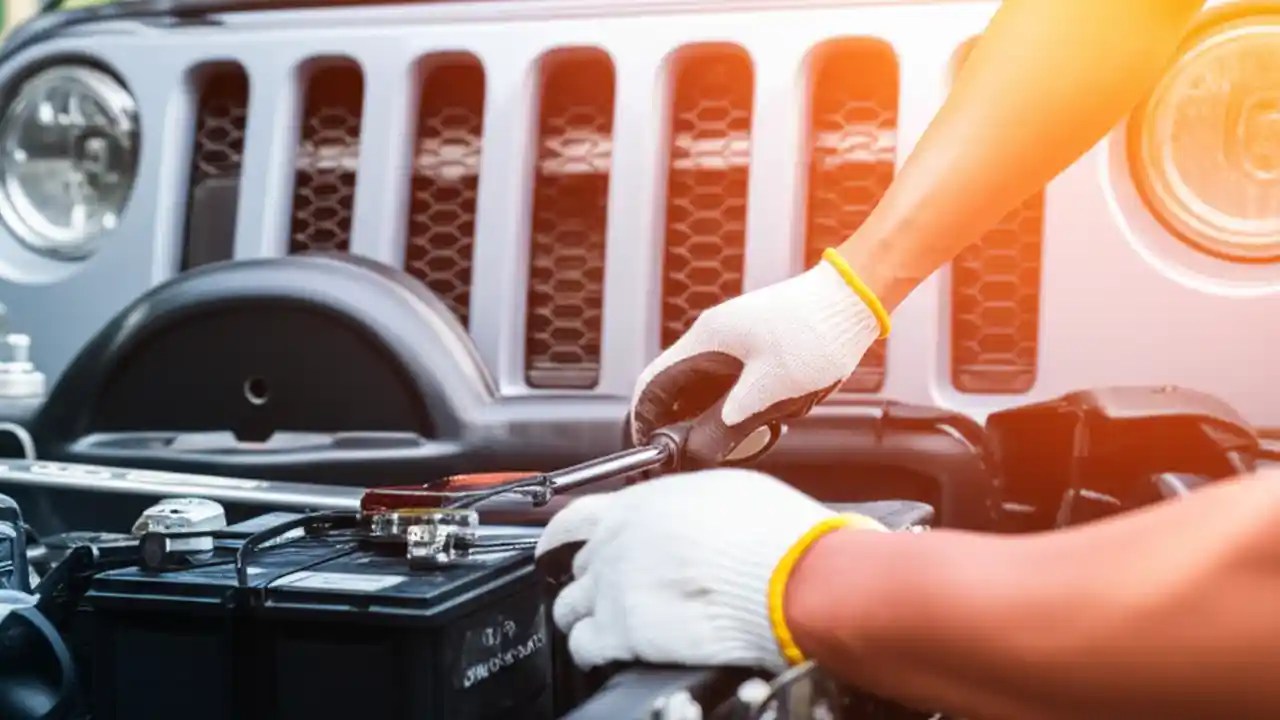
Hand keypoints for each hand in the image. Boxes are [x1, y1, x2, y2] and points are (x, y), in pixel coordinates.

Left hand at [534, 469, 885, 671]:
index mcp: (641, 503)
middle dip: (593, 580)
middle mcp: (617, 540)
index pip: (575, 517)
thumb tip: (687, 513)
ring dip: (587, 617)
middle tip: (615, 592)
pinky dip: (591, 651)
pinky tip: (610, 654)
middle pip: (579, 565)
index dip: (563, 536)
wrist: (789, 577)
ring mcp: (613, 586)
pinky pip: (583, 645)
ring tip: (610, 628)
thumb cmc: (773, 535)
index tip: (558, 547)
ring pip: (570, 606)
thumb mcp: (726, 493)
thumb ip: (686, 505)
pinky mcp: (620, 631)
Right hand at [630, 252, 888, 464]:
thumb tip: (696, 451)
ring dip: (717, 416)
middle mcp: (712, 337)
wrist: (855, 300)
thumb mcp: (769, 391)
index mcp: (706, 341)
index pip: (652, 385)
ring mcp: (733, 340)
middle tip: (703, 452)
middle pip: (676, 390)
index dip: (645, 422)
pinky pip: (731, 382)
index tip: (653, 451)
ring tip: (750, 430)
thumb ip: (727, 424)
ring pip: (705, 389)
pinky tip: (768, 414)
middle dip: (685, 425)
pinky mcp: (753, 346)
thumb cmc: (818, 332)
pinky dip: (739, 404)